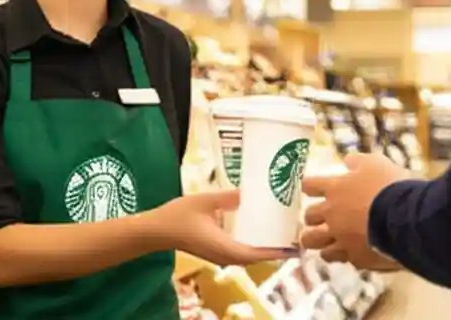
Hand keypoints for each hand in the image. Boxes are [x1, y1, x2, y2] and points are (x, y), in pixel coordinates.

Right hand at [153, 190, 296, 266]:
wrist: (155, 230)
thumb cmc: (177, 216)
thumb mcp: (203, 201)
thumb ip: (226, 198)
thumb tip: (246, 193)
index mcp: (224, 247)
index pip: (256, 254)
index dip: (277, 252)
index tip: (295, 247)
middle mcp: (224, 256)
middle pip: (256, 257)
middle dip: (274, 250)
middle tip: (291, 235)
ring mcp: (218, 256)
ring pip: (247, 256)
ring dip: (263, 248)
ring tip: (278, 233)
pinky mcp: (214, 252)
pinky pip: (239, 252)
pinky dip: (251, 245)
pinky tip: (255, 230)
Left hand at [300, 153, 409, 271]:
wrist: (407, 219)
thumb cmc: (391, 186)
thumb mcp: (375, 163)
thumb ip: (357, 162)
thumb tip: (347, 161)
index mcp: (335, 189)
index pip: (309, 185)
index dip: (310, 187)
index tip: (313, 189)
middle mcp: (332, 214)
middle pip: (308, 217)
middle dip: (312, 217)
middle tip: (320, 218)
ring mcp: (341, 238)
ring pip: (315, 243)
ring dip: (319, 240)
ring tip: (325, 241)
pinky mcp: (355, 257)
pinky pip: (341, 258)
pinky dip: (344, 254)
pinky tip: (351, 251)